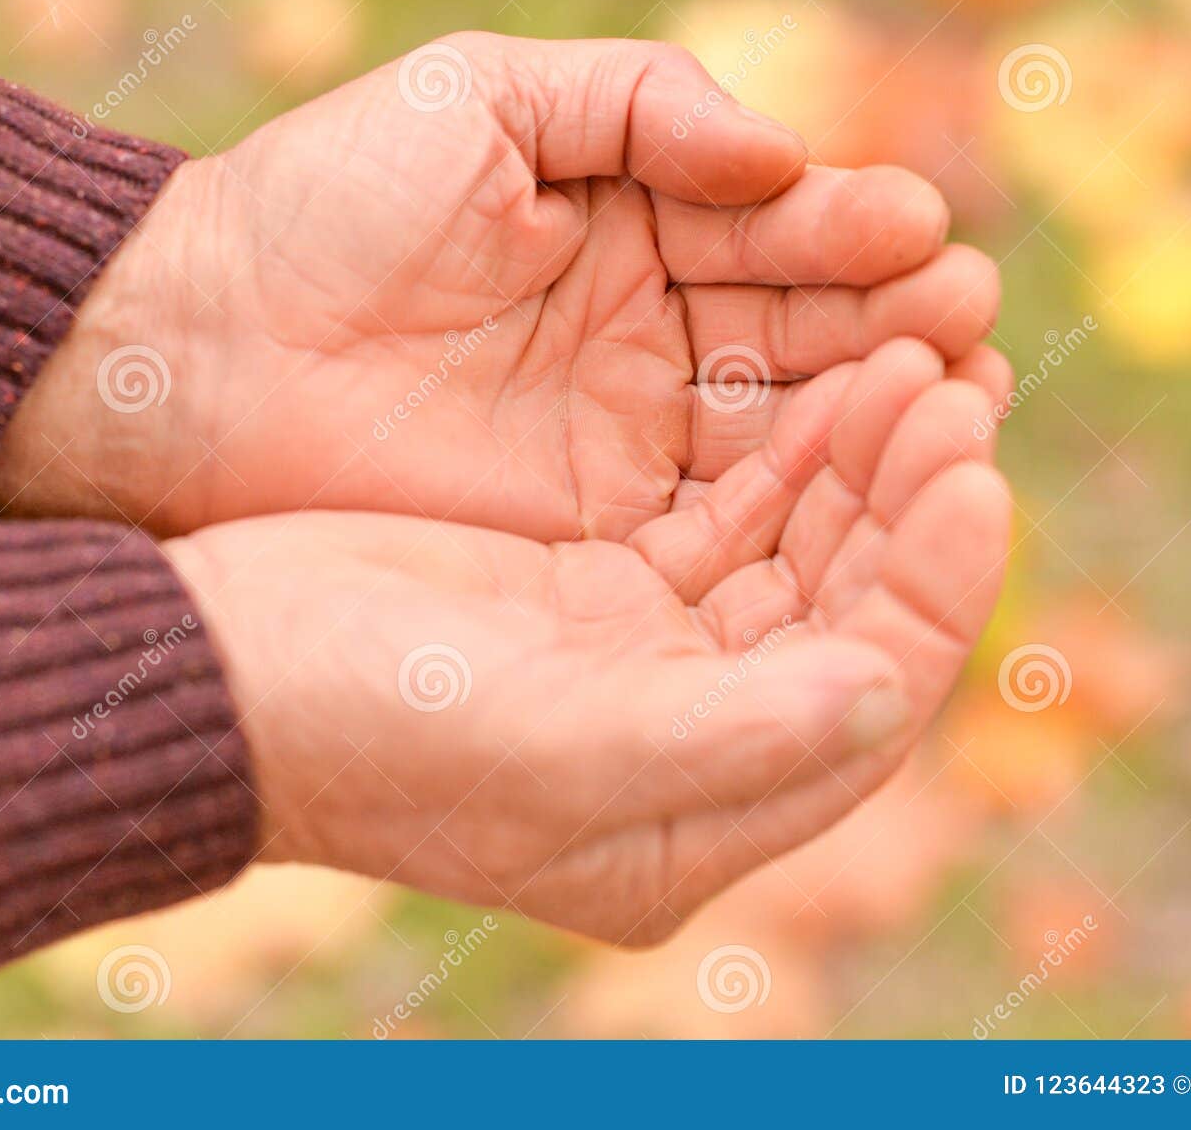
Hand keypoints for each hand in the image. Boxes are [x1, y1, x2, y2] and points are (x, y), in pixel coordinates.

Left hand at [0, 33, 1003, 539]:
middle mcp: (642, 335)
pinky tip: (869, 481)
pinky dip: (796, 498)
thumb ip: (637, 103)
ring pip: (777, 424)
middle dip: (888, 323)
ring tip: (959, 396)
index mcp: (625, 224)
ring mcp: (622, 439)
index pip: (768, 228)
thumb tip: (780, 149)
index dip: (847, 234)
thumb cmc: (323, 207)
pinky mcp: (592, 531)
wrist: (195, 353)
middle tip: (971, 321)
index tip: (925, 239)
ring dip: (869, 414)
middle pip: (797, 328)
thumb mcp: (481, 103)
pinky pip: (718, 512)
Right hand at [162, 341, 1008, 942]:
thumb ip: (729, 738)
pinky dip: (784, 456)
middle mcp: (688, 754)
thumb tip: (883, 694)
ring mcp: (647, 667)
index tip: (976, 472)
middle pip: (847, 622)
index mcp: (689, 827)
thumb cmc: (362, 723)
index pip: (863, 707)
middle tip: (952, 382)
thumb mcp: (548, 745)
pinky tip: (821, 382)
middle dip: (908, 506)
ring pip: (800, 561)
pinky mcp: (603, 593)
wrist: (214, 667)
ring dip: (858, 467)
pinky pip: (731, 522)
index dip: (936, 592)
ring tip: (908, 363)